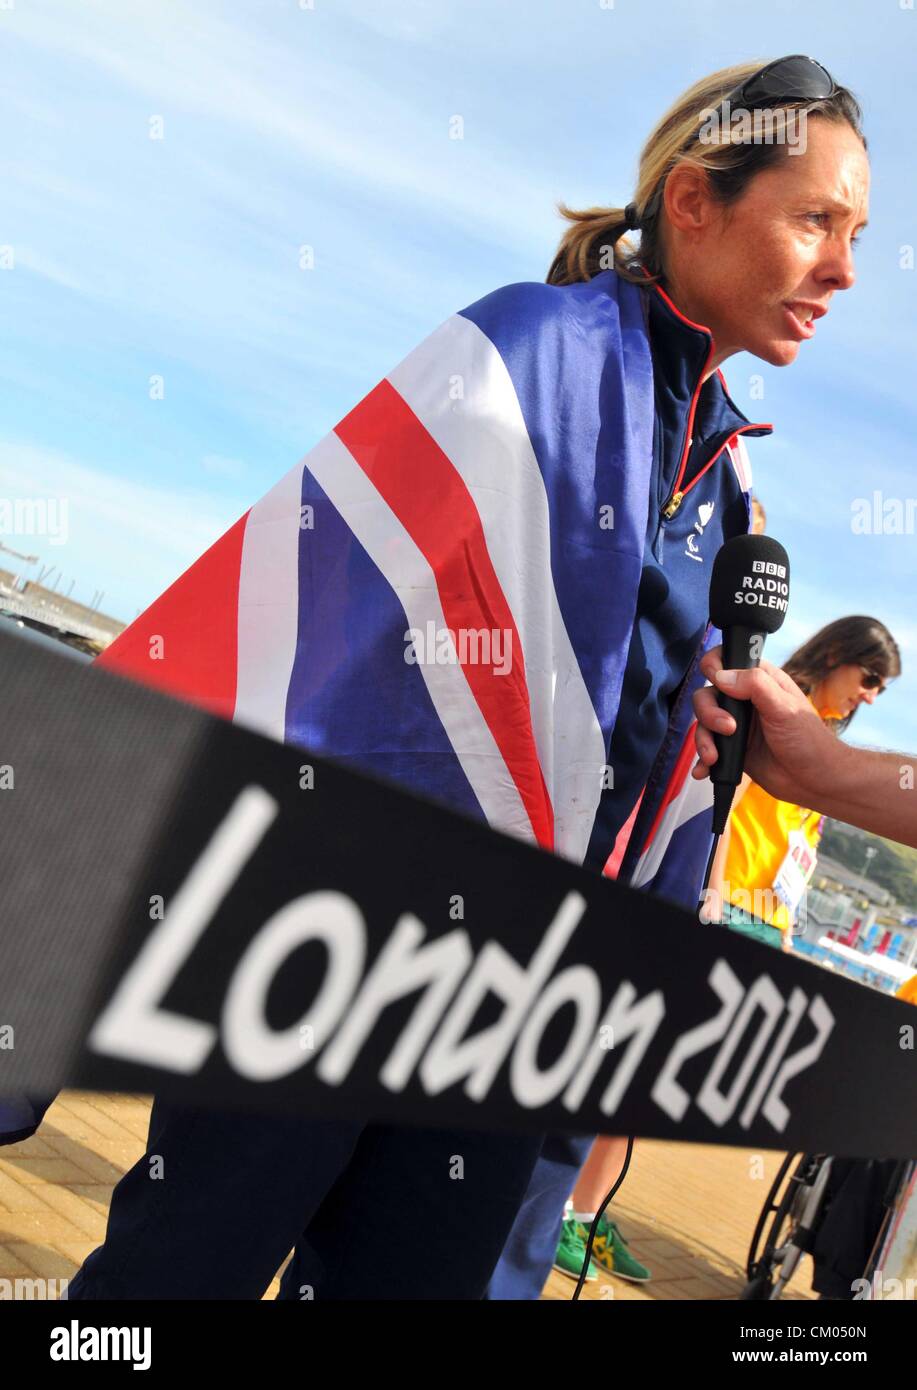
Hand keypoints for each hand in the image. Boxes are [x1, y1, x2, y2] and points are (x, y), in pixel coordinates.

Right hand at [691, 646, 841, 807]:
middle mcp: (744, 700)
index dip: (714, 666)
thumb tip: (721, 676)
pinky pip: (708, 748)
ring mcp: (736, 724)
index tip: (715, 680)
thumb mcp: (784, 707)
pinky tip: (704, 769)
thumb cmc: (809, 741)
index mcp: (760, 681)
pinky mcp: (731, 748)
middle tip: (728, 729)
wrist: (814, 781)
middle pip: (707, 694)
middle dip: (709, 713)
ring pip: (703, 722)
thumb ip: (755, 686)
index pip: (727, 661)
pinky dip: (702, 760)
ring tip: (715, 756)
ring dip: (703, 739)